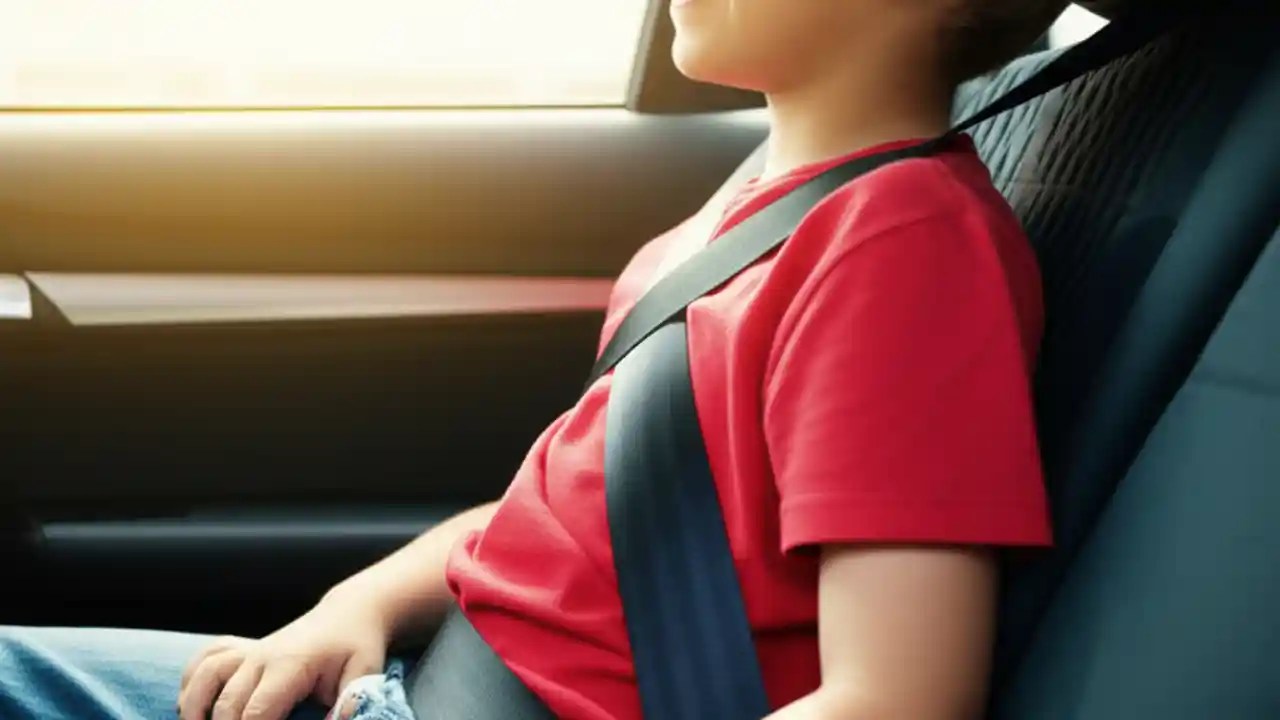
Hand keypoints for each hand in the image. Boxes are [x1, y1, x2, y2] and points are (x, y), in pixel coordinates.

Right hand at [178, 589, 391, 719]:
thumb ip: (350, 701)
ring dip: (194, 707)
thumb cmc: (356, 647)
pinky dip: (191, 681)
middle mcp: (261, 656)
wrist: (347, 615)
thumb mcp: (363, 673)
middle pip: (228, 704)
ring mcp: (249, 650)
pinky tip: (191, 704)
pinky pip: (205, 659)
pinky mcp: (241, 648)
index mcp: (290, 665)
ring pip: (206, 676)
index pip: (256, 712)